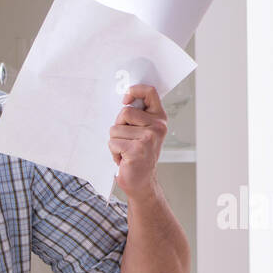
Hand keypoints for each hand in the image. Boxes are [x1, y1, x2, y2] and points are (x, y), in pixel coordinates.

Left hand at [108, 84, 166, 200]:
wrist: (142, 181)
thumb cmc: (138, 155)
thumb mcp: (142, 132)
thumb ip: (137, 116)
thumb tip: (124, 100)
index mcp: (159, 118)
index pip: (150, 92)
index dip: (134, 90)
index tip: (125, 99)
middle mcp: (157, 126)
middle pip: (124, 112)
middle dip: (118, 126)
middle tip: (125, 140)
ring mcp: (148, 138)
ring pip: (115, 129)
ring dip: (115, 142)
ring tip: (125, 151)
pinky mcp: (136, 149)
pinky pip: (113, 143)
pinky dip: (113, 152)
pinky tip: (123, 159)